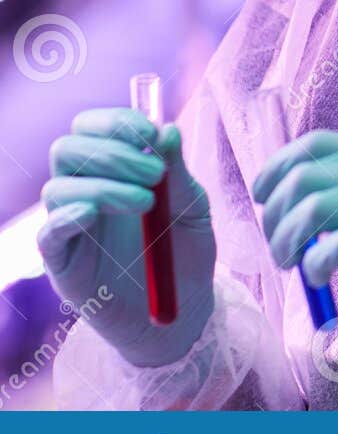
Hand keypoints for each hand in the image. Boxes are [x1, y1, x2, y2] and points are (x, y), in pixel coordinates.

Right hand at [38, 108, 216, 366]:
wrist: (183, 310)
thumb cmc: (186, 253)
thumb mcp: (192, 207)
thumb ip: (178, 170)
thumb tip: (167, 129)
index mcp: (113, 171)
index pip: (91, 128)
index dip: (115, 122)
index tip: (150, 133)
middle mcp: (85, 192)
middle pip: (68, 149)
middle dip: (113, 152)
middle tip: (155, 174)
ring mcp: (71, 226)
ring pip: (58, 188)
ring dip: (104, 185)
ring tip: (147, 203)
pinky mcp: (63, 262)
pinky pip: (48, 233)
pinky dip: (66, 218)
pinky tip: (92, 215)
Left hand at [252, 131, 337, 351]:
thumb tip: (311, 211)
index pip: (318, 144)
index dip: (277, 168)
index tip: (265, 199)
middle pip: (303, 172)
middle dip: (274, 211)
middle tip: (281, 247)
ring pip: (308, 205)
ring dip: (285, 239)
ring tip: (294, 266)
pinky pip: (329, 246)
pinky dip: (312, 264)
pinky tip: (321, 279)